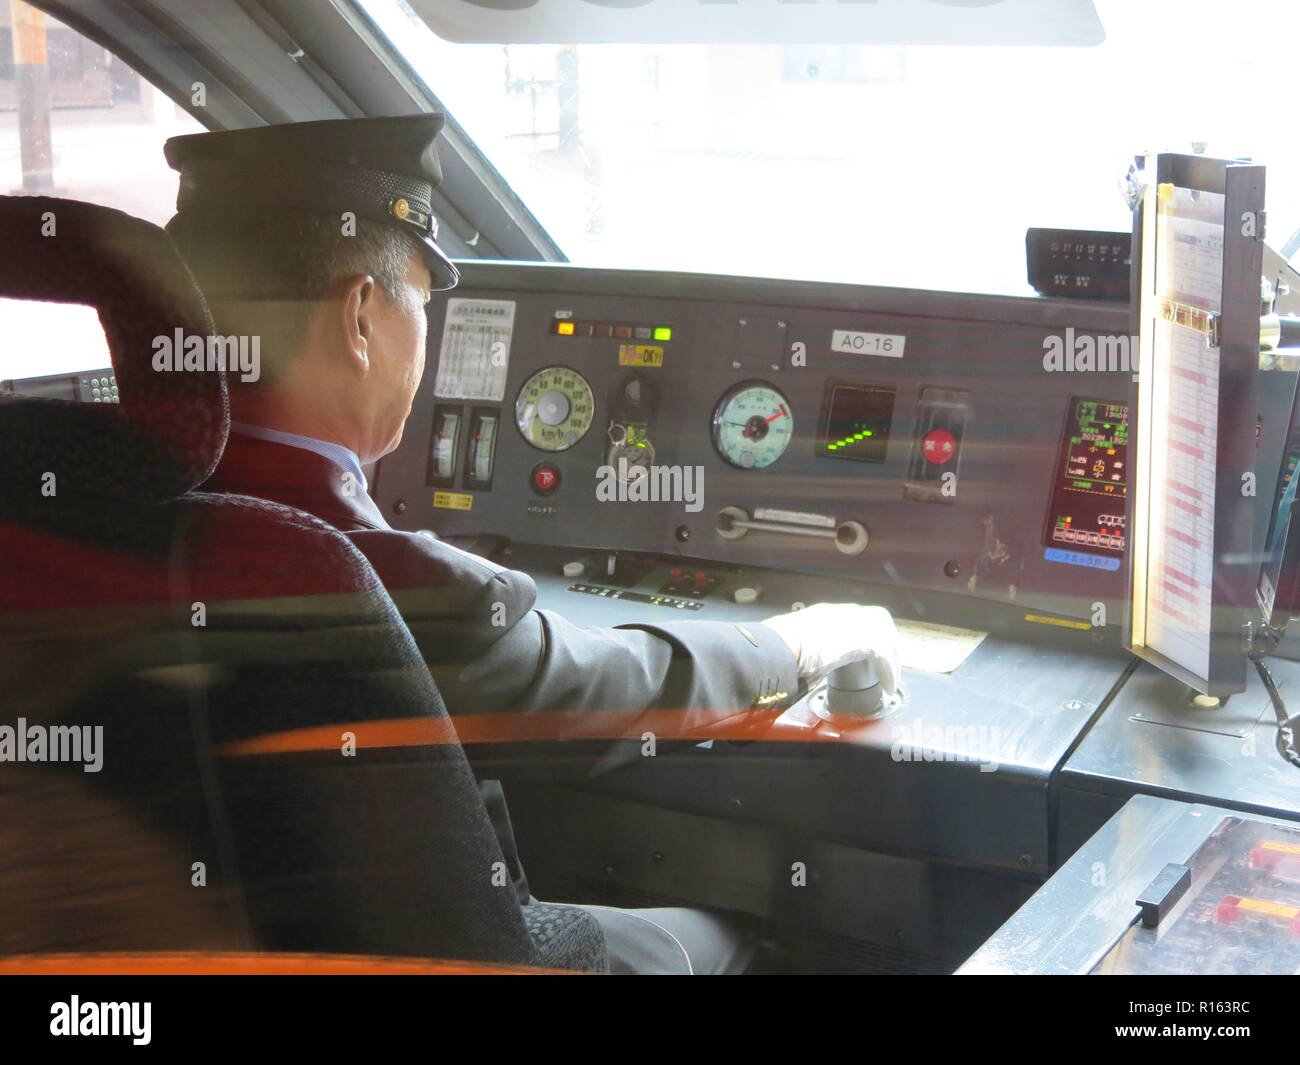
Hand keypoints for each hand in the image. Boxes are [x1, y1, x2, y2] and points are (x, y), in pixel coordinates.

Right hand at [760, 603, 900, 692]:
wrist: (777, 647)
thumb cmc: (776, 649)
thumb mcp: (793, 645)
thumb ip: (803, 650)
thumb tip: (799, 667)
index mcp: (824, 613)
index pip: (855, 617)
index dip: (867, 634)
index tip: (869, 654)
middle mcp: (841, 613)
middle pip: (878, 620)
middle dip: (887, 642)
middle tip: (887, 666)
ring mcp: (852, 622)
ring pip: (885, 636)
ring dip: (891, 659)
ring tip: (890, 680)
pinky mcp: (861, 638)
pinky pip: (884, 654)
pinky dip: (889, 671)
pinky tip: (888, 685)